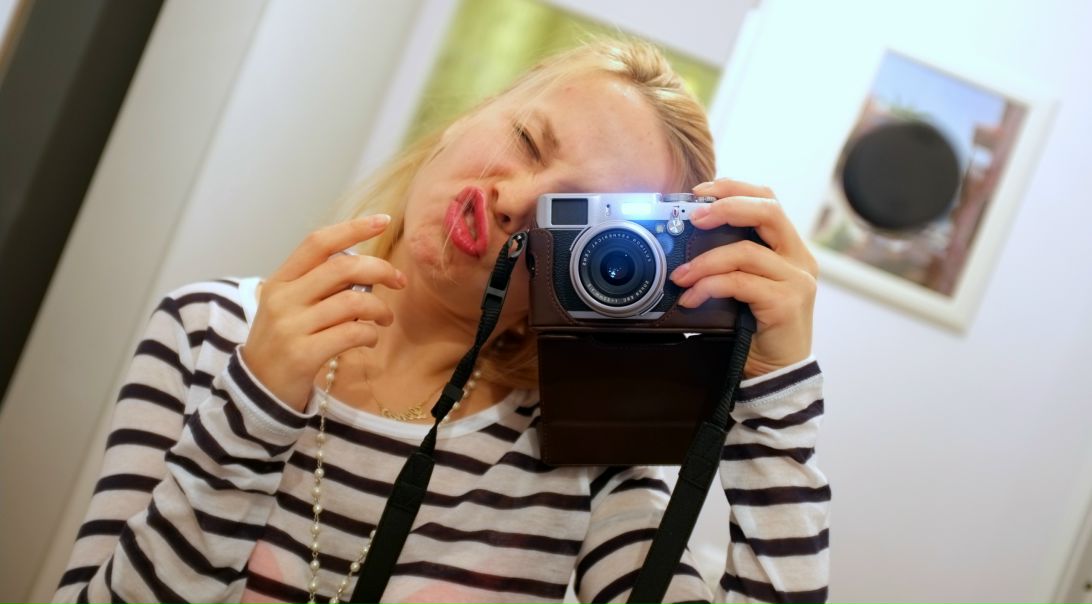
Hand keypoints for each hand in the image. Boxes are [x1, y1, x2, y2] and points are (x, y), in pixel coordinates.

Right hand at [242, 214, 406, 410]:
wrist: (256, 393)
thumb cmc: (283, 345)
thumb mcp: (291, 308)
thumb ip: (320, 286)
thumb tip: (366, 266)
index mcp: (280, 281)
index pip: (318, 243)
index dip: (352, 228)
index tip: (383, 221)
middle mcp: (282, 299)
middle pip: (342, 267)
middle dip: (380, 269)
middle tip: (398, 281)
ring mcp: (290, 327)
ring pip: (352, 301)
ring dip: (379, 308)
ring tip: (384, 319)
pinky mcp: (303, 355)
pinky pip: (351, 333)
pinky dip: (370, 334)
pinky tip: (369, 339)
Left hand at [669, 178, 818, 378]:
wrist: (777, 374)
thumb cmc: (757, 330)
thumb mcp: (745, 287)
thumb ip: (730, 262)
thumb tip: (683, 243)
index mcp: (790, 249)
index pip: (768, 200)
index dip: (735, 188)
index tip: (700, 191)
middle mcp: (799, 260)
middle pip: (769, 211)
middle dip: (727, 207)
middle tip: (693, 217)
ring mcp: (796, 281)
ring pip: (746, 252)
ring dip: (705, 260)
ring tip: (680, 275)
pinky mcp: (785, 303)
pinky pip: (739, 283)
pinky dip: (708, 286)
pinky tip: (691, 298)